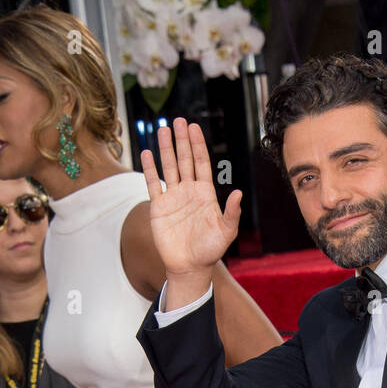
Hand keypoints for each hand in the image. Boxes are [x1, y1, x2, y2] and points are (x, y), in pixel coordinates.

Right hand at [141, 118, 240, 278]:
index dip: (197, 145)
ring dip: (165, 148)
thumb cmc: (210, 251)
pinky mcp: (159, 207)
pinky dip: (150, 169)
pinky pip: (153, 184)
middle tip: (178, 121)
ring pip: (169, 167)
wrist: (190, 267)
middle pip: (184, 159)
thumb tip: (239, 193)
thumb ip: (232, 213)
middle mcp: (189, 191)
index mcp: (205, 193)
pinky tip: (147, 153)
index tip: (194, 128)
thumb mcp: (226, 232)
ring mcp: (173, 197)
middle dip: (181, 140)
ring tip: (162, 129)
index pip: (201, 163)